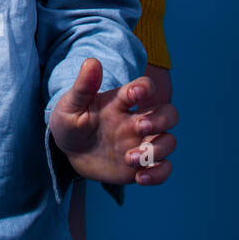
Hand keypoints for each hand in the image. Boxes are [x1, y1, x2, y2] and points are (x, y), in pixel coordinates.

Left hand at [49, 58, 178, 186]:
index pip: (144, 87)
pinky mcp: (141, 164)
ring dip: (157, 150)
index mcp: (121, 101)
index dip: (146, 87)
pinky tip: (139, 177)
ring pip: (169, 141)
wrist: (68, 151)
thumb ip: (83, 86)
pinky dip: (158, 174)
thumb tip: (92, 62)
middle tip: (139, 127)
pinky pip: (163, 169)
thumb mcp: (71, 104)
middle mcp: (136, 120)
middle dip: (161, 120)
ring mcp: (140, 142)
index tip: (136, 93)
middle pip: (169, 113)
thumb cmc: (70, 121)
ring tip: (129, 158)